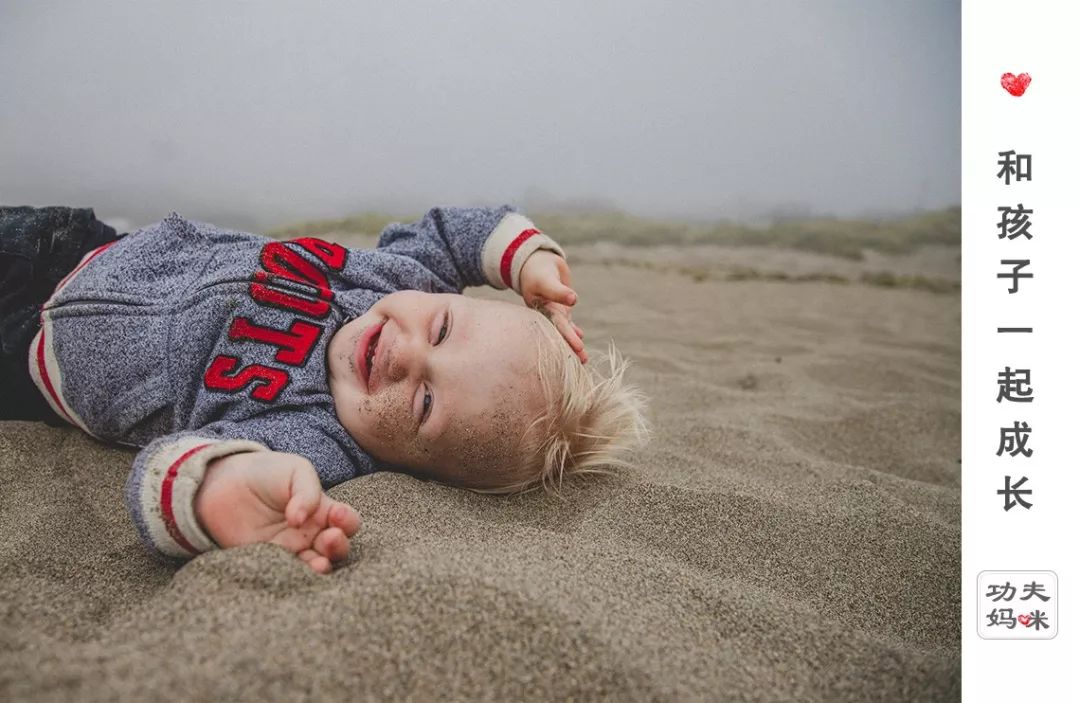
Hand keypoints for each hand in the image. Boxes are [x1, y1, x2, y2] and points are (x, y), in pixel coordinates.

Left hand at [194, 450, 360, 573]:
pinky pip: (284, 572)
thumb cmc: (266, 472)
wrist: (224, 482)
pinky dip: (293, 575)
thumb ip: (307, 491)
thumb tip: (301, 521)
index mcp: (323, 510)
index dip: (348, 522)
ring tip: (319, 563)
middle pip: (336, 549)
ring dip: (322, 566)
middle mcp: (311, 533)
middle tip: (329, 538)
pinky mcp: (267, 561)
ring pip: (315, 565)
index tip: (337, 515)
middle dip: (338, 546)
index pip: (347, 523)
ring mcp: (290, 549)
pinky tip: (293, 568)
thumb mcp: (294, 470)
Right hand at [518, 250, 586, 362]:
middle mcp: (547, 314)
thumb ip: (558, 291)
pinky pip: (566, 322)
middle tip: (583, 360)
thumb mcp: (546, 280)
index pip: (557, 327)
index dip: (567, 337)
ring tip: (583, 358)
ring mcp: (553, 312)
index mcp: (542, 311)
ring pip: (565, 330)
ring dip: (573, 342)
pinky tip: (580, 335)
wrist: (534, 263)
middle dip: (572, 346)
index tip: (579, 347)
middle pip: (562, 333)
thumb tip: (573, 300)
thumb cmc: (537, 272)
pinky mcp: (559, 307)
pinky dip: (572, 329)